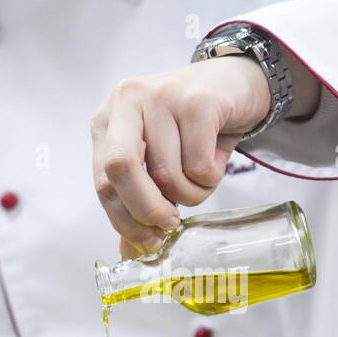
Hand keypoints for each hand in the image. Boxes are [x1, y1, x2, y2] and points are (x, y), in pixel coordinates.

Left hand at [91, 55, 270, 257]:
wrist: (235, 84)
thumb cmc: (192, 128)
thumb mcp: (160, 160)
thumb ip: (141, 200)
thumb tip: (133, 252)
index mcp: (108, 120)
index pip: (102, 182)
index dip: (124, 220)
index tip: (149, 239)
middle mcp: (127, 102)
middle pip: (120, 170)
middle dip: (147, 209)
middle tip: (170, 223)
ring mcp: (162, 97)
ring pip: (169, 174)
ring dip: (192, 194)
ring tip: (202, 176)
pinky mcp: (198, 101)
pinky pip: (200, 165)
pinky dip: (212, 177)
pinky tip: (216, 160)